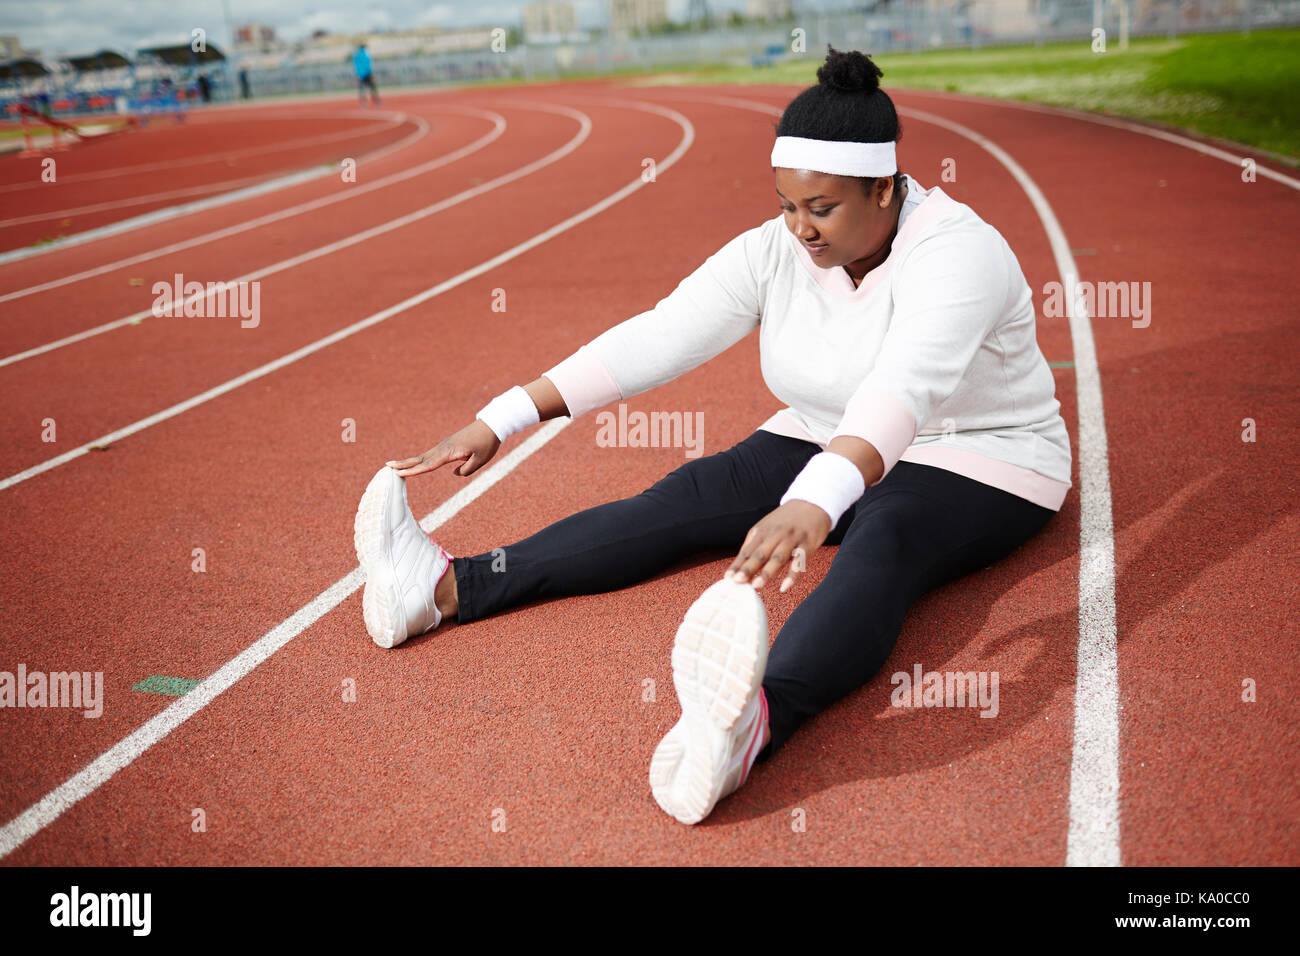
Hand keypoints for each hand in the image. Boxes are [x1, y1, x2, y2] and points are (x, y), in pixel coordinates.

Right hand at [386, 420, 500, 478]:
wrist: (491, 426)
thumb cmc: (487, 443)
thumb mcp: (481, 460)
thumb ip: (466, 470)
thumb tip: (454, 474)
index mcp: (450, 452)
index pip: (428, 465)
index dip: (413, 471)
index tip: (399, 473)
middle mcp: (443, 448)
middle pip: (420, 459)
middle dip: (404, 464)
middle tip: (387, 467)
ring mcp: (444, 446)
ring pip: (423, 456)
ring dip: (409, 461)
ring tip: (394, 465)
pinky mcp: (447, 446)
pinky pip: (431, 455)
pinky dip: (420, 459)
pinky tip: (415, 463)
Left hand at [726, 500, 831, 592]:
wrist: (812, 502)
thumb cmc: (786, 519)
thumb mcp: (766, 526)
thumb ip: (753, 544)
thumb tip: (738, 566)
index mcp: (763, 531)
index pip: (747, 551)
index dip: (738, 564)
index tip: (728, 577)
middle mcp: (776, 535)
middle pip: (760, 554)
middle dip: (748, 568)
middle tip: (738, 581)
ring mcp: (792, 539)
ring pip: (778, 558)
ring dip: (767, 572)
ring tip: (757, 585)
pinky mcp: (808, 544)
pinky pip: (799, 562)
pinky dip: (792, 575)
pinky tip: (785, 586)